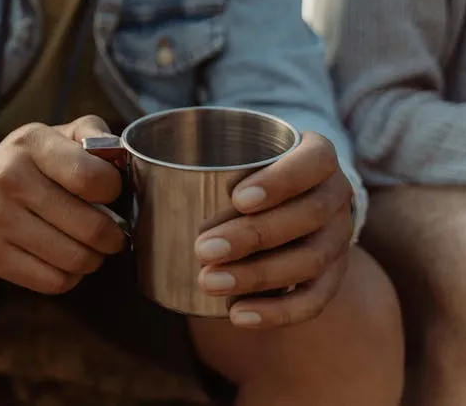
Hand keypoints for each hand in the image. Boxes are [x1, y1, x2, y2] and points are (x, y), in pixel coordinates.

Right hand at [0, 116, 125, 294]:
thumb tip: (121, 155)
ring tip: (89, 246)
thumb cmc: (22, 164)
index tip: (110, 193)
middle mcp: (10, 180)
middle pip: (90, 227)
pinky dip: (70, 275)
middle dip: (113, 234)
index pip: (91, 178)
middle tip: (112, 231)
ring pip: (75, 259)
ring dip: (94, 258)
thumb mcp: (51, 136)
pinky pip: (54, 282)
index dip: (114, 190)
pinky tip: (64, 259)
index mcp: (32, 145)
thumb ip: (91, 134)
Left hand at [193, 132, 353, 328]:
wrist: (284, 199)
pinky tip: (238, 316)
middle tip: (203, 248)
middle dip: (254, 235)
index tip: (236, 198)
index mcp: (317, 155)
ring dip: (258, 276)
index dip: (281, 180)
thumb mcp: (231, 149)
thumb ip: (193, 153)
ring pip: (311, 260)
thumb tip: (125, 161)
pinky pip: (315, 300)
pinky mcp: (333, 275)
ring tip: (210, 282)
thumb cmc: (244, 169)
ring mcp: (339, 237)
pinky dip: (277, 312)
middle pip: (307, 216)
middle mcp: (337, 194)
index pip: (313, 161)